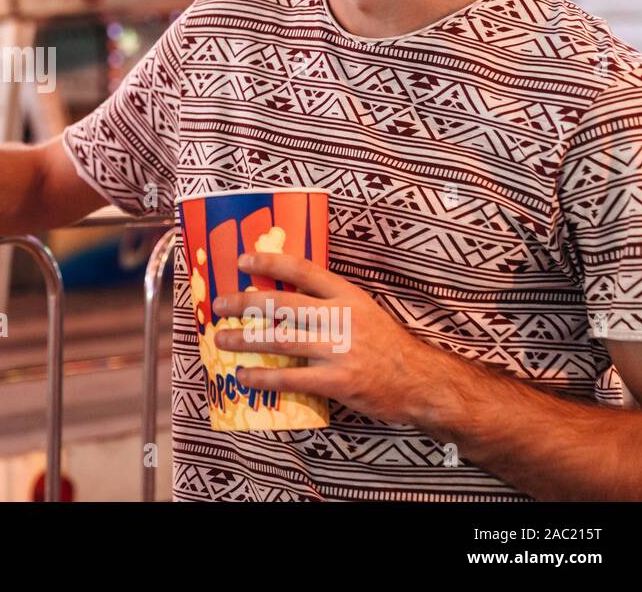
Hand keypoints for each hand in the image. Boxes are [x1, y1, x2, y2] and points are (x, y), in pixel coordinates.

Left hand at [210, 252, 439, 425]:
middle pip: (282, 304)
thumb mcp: (365, 311)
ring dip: (244, 340)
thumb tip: (285, 298)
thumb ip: (331, 303)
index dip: (270, 262)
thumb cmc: (388, 346)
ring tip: (221, 340)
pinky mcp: (338, 380)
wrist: (422, 382)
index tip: (242, 259)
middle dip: (244, 303)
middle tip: (219, 305)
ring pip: (280, 339)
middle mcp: (340, 317)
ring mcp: (339, 349)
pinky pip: (291, 378)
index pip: (303, 270)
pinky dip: (263, 378)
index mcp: (347, 295)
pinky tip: (244, 376)